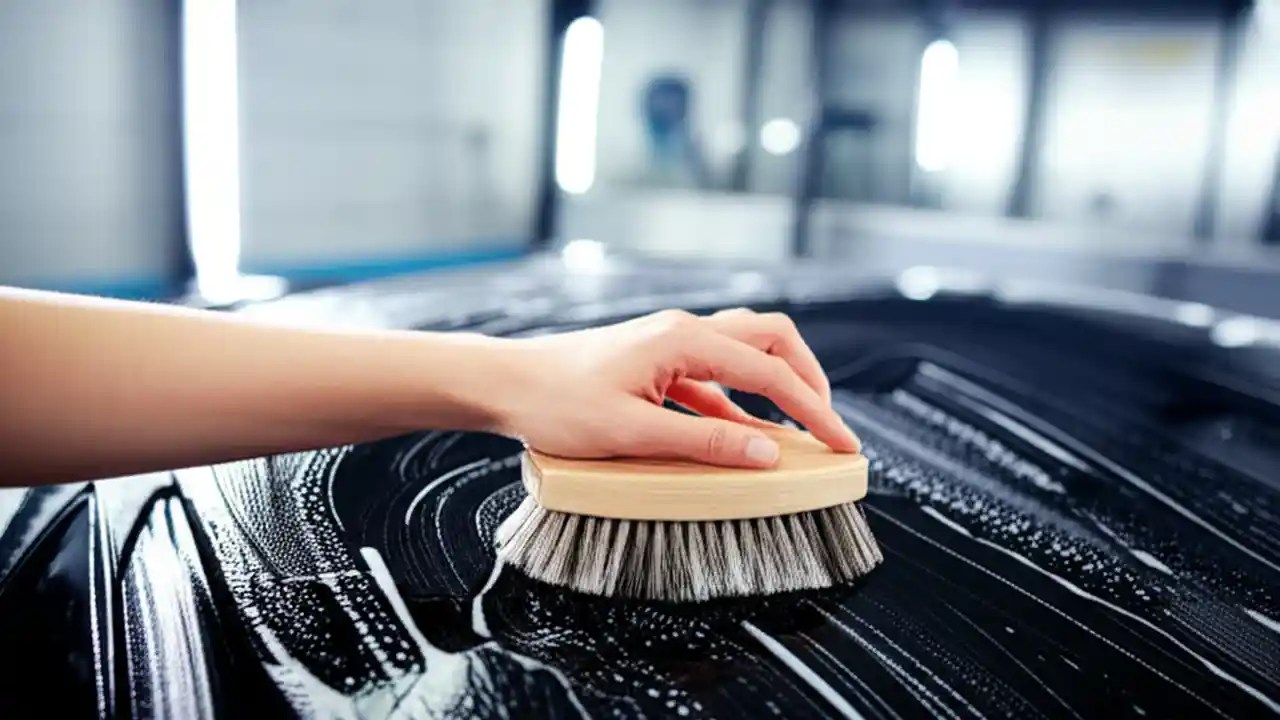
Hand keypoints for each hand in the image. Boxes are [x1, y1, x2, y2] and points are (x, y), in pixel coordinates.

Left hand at [495, 308, 859, 467]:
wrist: (507, 384)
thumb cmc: (557, 403)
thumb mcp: (634, 432)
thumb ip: (704, 442)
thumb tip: (766, 453)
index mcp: (685, 340)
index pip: (772, 372)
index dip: (814, 411)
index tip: (842, 444)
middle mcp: (684, 331)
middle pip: (771, 339)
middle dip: (807, 379)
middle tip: (825, 425)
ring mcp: (671, 344)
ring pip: (746, 351)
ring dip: (776, 386)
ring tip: (796, 429)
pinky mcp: (658, 363)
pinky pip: (715, 377)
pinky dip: (739, 402)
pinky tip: (744, 434)